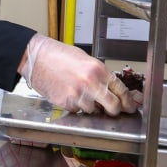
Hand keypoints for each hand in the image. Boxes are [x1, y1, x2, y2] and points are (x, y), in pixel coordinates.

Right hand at [18, 34, 132, 114]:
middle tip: (113, 110)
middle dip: (114, 110)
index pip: (120, 90)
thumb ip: (99, 74)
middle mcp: (90, 83)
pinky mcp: (65, 102)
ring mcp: (77, 94)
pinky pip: (77, 110)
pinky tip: (69, 94)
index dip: (128, 101)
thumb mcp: (84, 59)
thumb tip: (112, 88)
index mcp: (97, 69)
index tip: (130, 107)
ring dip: (91, 107)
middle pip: (112, 106)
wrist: (36, 58)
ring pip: (93, 111)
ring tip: (80, 94)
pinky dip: (76, 106)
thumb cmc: (57, 55)